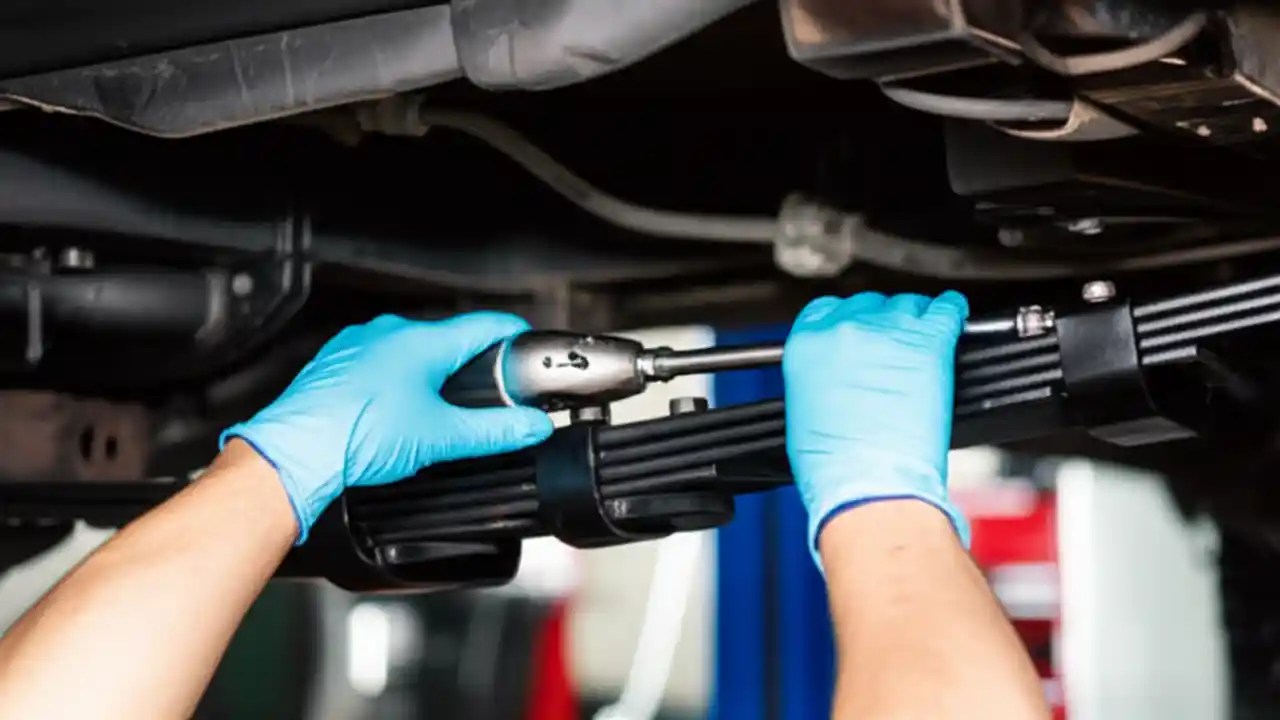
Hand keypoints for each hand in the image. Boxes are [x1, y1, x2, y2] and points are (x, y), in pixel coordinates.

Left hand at [221, 312, 553, 541]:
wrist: (294, 453)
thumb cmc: (356, 436)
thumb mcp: (441, 438)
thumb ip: (494, 431)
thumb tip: (530, 427)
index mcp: (422, 341)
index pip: (485, 325)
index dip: (513, 334)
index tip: (526, 344)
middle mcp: (388, 333)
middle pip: (447, 339)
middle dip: (470, 363)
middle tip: (487, 392)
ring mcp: (357, 345)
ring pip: (409, 350)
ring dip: (429, 372)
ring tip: (436, 409)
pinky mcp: (334, 364)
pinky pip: (377, 363)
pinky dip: (394, 380)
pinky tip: (393, 412)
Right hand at [783, 291, 969, 564]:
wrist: (869, 485)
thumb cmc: (834, 465)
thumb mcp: (802, 410)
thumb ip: (819, 372)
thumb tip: (838, 369)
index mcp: (807, 342)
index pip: (827, 309)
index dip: (847, 321)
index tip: (858, 334)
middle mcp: (845, 328)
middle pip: (870, 304)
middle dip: (881, 325)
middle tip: (891, 352)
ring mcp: (890, 331)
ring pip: (909, 304)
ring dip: (915, 321)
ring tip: (921, 343)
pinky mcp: (929, 342)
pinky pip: (948, 308)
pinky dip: (954, 312)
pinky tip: (954, 321)